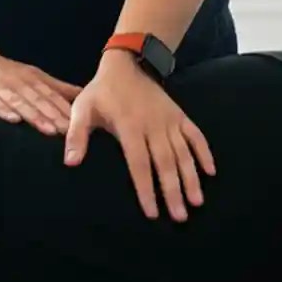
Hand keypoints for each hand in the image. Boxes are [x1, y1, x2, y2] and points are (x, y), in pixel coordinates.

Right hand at [0, 52, 81, 135]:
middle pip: (39, 98)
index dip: (65, 107)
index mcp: (31, 77)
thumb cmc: (5, 72)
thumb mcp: (32, 75)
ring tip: (49, 130)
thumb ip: (55, 86)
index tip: (81, 122)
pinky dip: (3, 110)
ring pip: (19, 101)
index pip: (51, 94)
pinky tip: (13, 120)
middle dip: (55, 114)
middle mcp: (17, 80)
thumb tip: (82, 93)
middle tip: (69, 130)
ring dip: (35, 115)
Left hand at [64, 52, 215, 221]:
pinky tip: (210, 172)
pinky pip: (195, 135)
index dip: (146, 189)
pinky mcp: (179, 115)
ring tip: (197, 202)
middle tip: (179, 217)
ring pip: (183, 153)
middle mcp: (153, 126)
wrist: (126, 64)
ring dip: (191, 178)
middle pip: (165, 163)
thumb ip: (76, 135)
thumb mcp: (82, 109)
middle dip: (173, 191)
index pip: (139, 164)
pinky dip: (204, 152)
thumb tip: (70, 163)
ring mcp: (169, 120)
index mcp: (129, 127)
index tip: (152, 213)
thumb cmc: (101, 92)